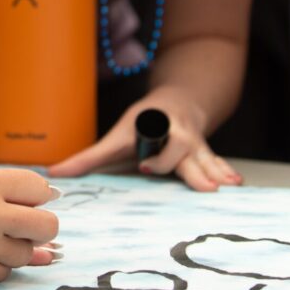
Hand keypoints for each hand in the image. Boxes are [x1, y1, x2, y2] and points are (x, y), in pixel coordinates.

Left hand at [47, 101, 241, 191]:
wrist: (179, 101)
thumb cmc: (143, 122)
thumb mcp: (116, 136)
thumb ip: (89, 158)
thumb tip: (53, 173)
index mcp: (152, 128)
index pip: (151, 138)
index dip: (150, 152)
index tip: (145, 166)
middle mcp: (176, 134)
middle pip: (183, 149)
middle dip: (189, 165)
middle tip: (201, 186)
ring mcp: (195, 143)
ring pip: (204, 157)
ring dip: (213, 171)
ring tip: (223, 187)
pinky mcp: (207, 153)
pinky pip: (217, 161)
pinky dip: (225, 171)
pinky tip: (236, 183)